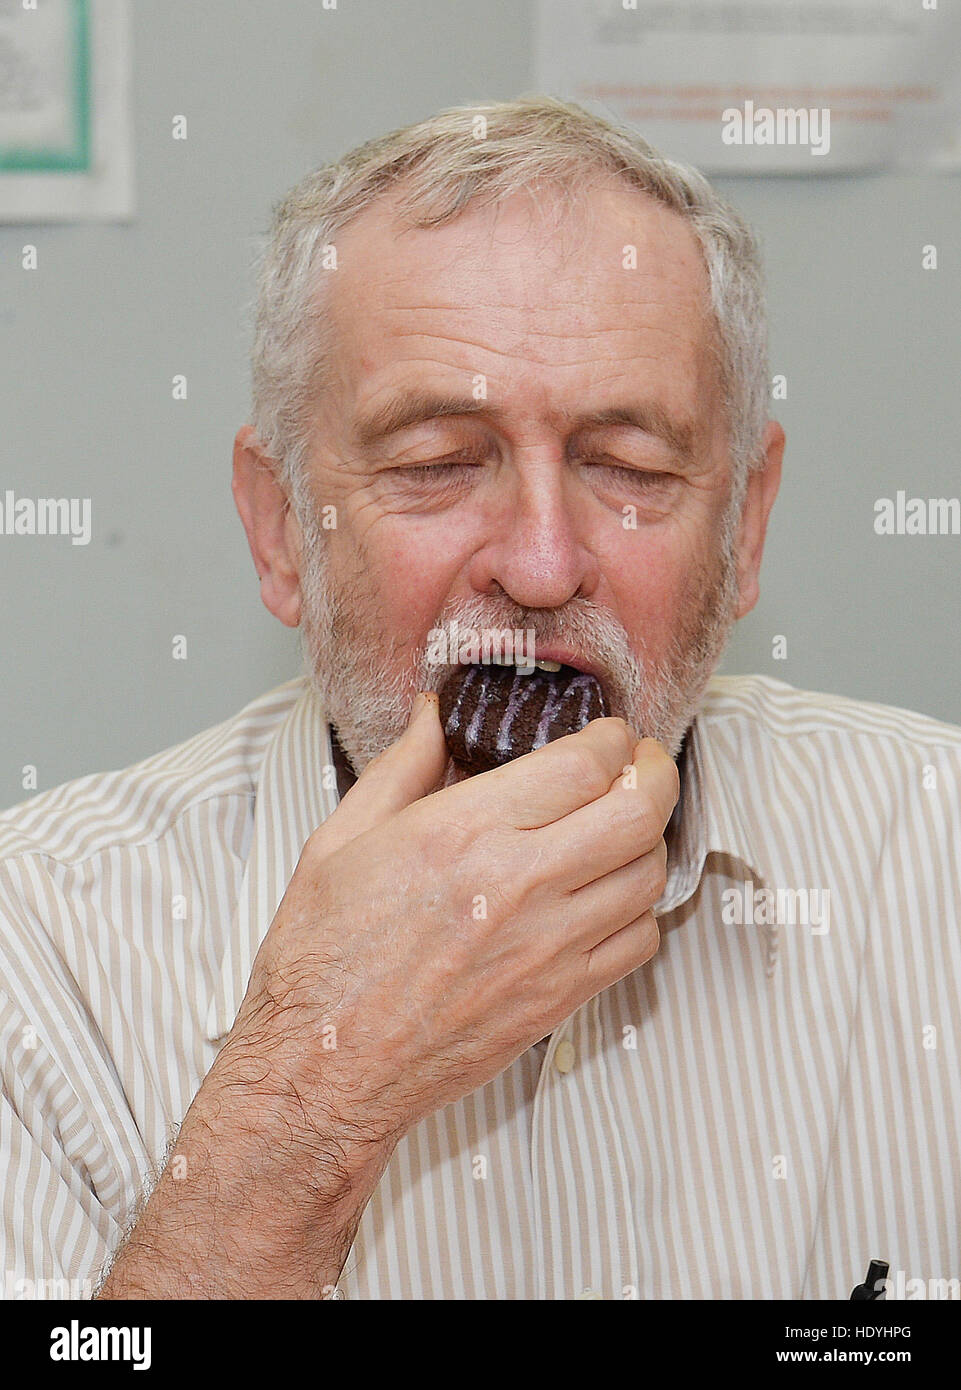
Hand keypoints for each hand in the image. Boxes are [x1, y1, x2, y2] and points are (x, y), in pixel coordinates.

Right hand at [228, 691, 678, 1143]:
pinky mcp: (559, 999)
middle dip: (655, 771)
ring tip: (626, 826)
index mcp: (464, 832)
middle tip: (642, 762)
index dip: (610, 738)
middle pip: (638, 810)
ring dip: (649, 838)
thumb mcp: (340, 840)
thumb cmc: (324, 960)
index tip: (605, 734)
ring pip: (649, 875)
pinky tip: (609, 896)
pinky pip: (639, 942)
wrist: (324, 1069)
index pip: (583, 765)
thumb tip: (432, 716)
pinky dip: (640, 909)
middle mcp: (518, 884)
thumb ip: (400, 767)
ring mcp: (548, 947)